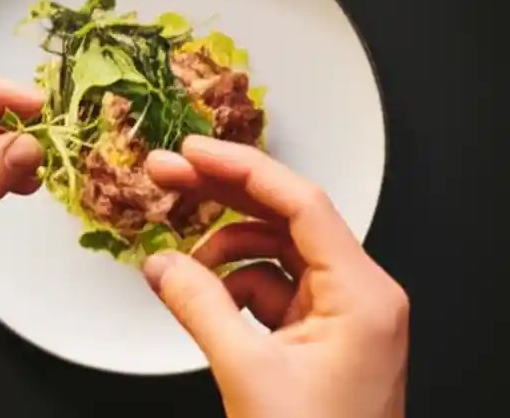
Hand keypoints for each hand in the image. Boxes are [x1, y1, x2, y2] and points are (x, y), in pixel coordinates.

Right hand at [143, 137, 408, 417]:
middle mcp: (360, 296)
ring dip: (219, 256)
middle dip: (220, 198)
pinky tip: (201, 302)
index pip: (299, 202)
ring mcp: (340, 317)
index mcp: (363, 294)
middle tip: (166, 174)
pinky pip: (268, 291)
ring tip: (179, 272)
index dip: (240, 168)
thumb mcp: (246, 372)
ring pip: (271, 255)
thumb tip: (159, 263)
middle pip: (283, 219)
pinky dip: (229, 290)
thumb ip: (197, 305)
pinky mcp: (319, 339)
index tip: (191, 150)